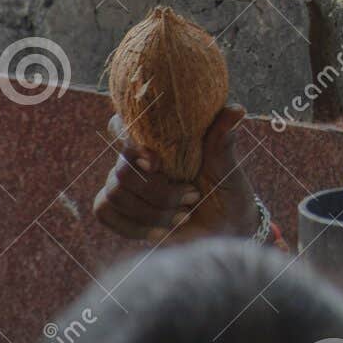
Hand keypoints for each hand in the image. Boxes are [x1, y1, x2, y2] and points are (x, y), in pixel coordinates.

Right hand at [93, 105, 258, 242]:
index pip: (122, 126)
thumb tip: (237, 109)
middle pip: (121, 169)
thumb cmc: (226, 191)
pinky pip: (105, 213)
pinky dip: (137, 227)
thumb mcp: (227, 168)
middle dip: (158, 192)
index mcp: (159, 143)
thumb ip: (223, 141)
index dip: (129, 141)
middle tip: (193, 197)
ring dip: (153, 212)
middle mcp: (137, 161)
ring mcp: (124, 186)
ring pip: (114, 194)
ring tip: (185, 216)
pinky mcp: (117, 211)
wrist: (224, 229)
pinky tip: (163, 233)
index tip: (156, 163)